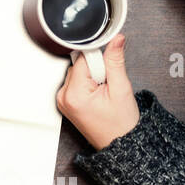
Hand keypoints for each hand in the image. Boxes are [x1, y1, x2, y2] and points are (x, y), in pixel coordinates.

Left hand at [55, 33, 139, 149]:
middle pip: (78, 66)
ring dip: (92, 78)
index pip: (82, 60)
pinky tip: (98, 97)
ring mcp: (62, 100)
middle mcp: (63, 97)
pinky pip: (77, 82)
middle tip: (108, 86)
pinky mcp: (66, 102)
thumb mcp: (122, 89)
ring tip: (104, 94)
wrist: (121, 145)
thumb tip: (115, 40)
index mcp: (73, 94)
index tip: (109, 70)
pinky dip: (88, 85)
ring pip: (78, 73)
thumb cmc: (121, 124)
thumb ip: (115, 61)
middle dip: (96, 71)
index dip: (99, 61)